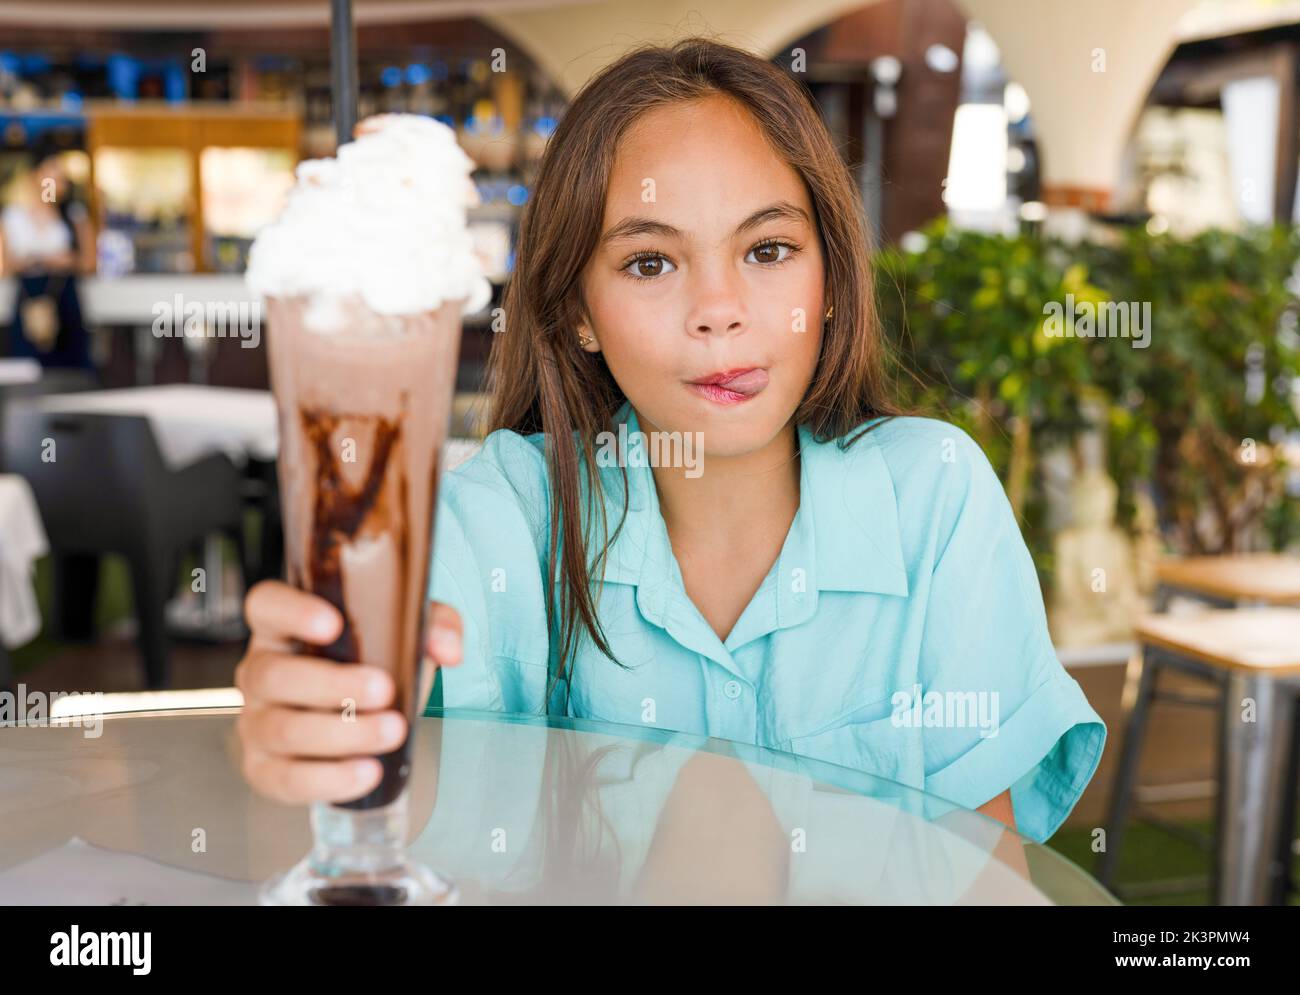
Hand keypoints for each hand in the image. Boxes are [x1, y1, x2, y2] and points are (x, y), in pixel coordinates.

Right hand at [234, 580, 462, 804]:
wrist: (363, 713)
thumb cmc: (372, 662)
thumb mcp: (404, 630)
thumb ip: (431, 624)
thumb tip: (448, 647)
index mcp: (282, 627)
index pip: (266, 606)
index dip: (291, 612)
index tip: (333, 624)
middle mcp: (260, 671)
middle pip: (274, 675)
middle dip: (332, 685)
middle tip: (385, 690)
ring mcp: (256, 722)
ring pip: (282, 730)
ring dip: (340, 735)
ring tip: (391, 732)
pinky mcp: (264, 768)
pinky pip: (285, 779)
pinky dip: (328, 779)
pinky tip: (367, 772)